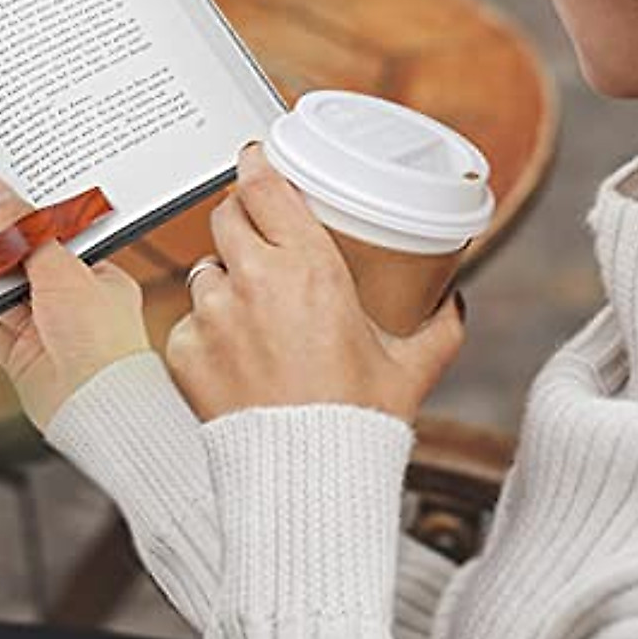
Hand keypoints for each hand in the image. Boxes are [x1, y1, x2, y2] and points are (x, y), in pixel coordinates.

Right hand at [0, 177, 150, 429]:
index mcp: (99, 277)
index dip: (29, 219)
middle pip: (27, 266)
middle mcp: (73, 302)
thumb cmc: (102, 340)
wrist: (97, 405)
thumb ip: (25, 234)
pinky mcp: (22, 357)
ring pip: (4, 296)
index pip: (58, 238)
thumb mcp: (63, 270)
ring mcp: (46, 330)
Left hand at [165, 144, 465, 423]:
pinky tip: (234, 359)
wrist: (306, 481)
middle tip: (258, 236)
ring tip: (252, 314)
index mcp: (307, 265)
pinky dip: (205, 332)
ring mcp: (211, 313)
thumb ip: (439, 327)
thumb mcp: (412, 367)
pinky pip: (187, 321)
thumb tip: (454, 303)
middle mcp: (252, 279)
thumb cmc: (359, 421)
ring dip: (224, 279)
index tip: (254, 157)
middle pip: (226, 216)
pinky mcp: (183, 350)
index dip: (255, 164)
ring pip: (204, 269)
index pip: (265, 186)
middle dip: (240, 218)